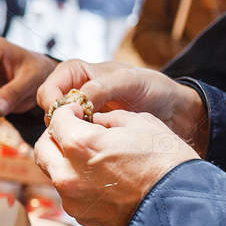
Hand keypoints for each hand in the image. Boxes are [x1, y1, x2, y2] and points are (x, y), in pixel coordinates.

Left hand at [33, 107, 198, 225]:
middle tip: (75, 131)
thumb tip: (96, 120)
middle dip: (56, 136)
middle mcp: (67, 174)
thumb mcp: (140, 123)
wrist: (180, 207)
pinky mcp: (80, 215)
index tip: (79, 112)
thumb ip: (109, 118)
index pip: (57, 119)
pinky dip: (77, 181)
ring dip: (64, 160)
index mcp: (79, 144)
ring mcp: (72, 198)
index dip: (68, 111)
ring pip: (53, 172)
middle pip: (43, 148)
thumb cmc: (166, 163)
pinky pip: (69, 192)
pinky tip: (101, 178)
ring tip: (91, 156)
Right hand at [37, 58, 208, 153]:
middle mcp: (75, 95)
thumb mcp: (130, 82)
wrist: (176, 112)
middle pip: (49, 112)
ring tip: (88, 143)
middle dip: (58, 124)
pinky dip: (81, 147)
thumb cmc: (155, 89)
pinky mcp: (91, 135)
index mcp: (78, 74)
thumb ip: (102, 87)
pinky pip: (75, 142)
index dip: (53, 104)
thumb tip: (77, 102)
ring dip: (70, 138)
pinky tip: (94, 152)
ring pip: (60, 130)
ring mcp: (82, 116)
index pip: (49, 89)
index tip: (65, 117)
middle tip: (76, 134)